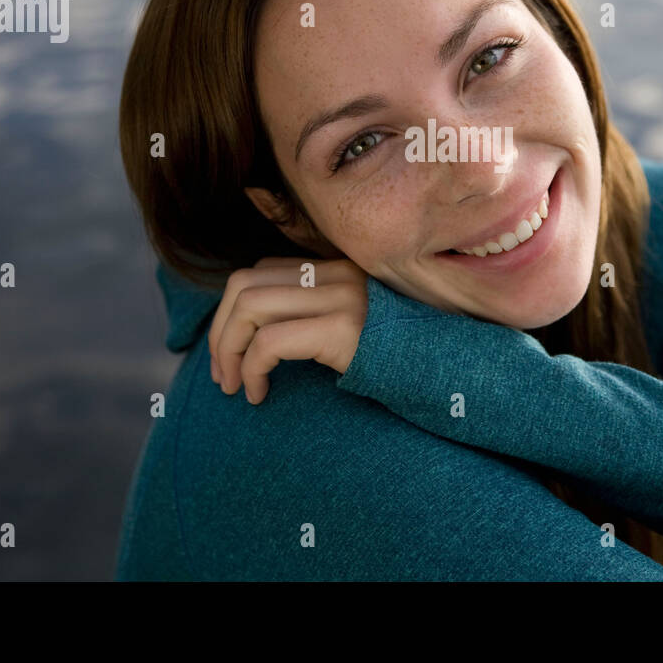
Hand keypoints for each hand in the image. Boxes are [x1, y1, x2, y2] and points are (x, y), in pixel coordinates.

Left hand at [206, 257, 368, 403]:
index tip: (227, 356)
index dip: (230, 313)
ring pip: (249, 307)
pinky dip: (250, 369)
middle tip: (221, 375)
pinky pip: (270, 342)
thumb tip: (248, 334)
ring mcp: (341, 297)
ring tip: (233, 386)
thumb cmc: (384, 362)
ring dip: (228, 351)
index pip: (260, 272)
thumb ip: (310, 315)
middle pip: (244, 283)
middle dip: (219, 332)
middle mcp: (338, 274)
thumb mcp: (349, 328)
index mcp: (336, 269)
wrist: (443, 382)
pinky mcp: (342, 329)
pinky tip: (258, 393)